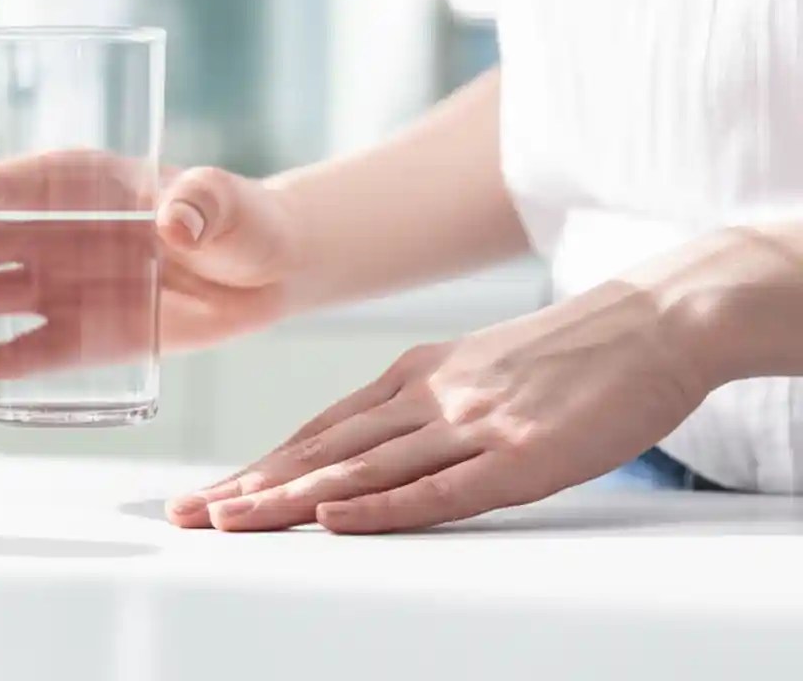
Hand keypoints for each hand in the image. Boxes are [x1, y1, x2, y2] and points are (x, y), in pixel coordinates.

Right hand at [0, 151, 298, 375]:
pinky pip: (37, 346)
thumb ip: (204, 204)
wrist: (271, 273)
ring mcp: (71, 283)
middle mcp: (62, 230)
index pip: (8, 184)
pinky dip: (2, 359)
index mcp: (83, 183)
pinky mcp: (91, 332)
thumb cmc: (246, 219)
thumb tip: (173, 223)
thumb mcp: (228, 202)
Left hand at [166, 280, 711, 532]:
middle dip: (249, 488)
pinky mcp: (519, 453)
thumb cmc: (569, 353)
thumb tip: (370, 446)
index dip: (259, 468)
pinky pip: (437, 487)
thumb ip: (422, 404)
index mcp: (416, 375)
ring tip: (230, 523)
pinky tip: (333, 520)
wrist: (654, 320)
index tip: (212, 494)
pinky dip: (380, 506)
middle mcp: (429, 395)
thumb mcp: (476, 368)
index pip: (319, 432)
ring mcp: (472, 422)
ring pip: (362, 469)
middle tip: (190, 516)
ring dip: (289, 500)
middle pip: (321, 452)